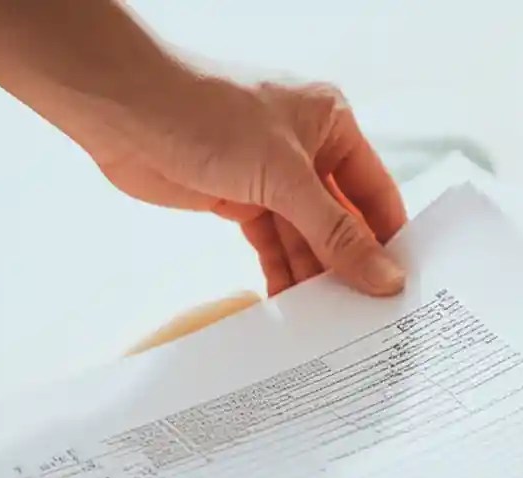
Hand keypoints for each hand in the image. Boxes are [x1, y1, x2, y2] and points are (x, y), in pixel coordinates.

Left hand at [95, 75, 408, 296]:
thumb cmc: (208, 114)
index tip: (399, 289)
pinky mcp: (236, 198)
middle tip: (362, 317)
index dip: (388, 239)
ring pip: (303, 237)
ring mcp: (269, 175)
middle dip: (346, 265)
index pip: (374, 192)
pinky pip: (270, 244)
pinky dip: (278, 272)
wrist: (124, 110)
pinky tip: (288, 306)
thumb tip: (386, 277)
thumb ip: (335, 233)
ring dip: (311, 276)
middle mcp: (306, 148)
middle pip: (339, 220)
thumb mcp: (285, 178)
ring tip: (326, 322)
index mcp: (331, 124)